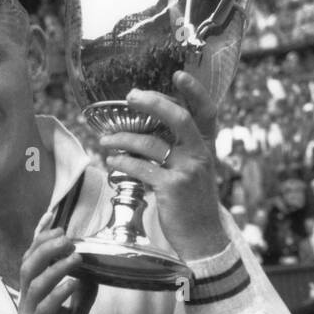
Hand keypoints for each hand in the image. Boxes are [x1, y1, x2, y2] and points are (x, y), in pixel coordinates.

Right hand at [16, 225, 97, 313]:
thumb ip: (82, 296)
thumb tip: (93, 274)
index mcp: (37, 295)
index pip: (34, 259)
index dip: (40, 237)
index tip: (52, 216)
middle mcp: (29, 301)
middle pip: (30, 265)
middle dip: (46, 246)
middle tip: (67, 236)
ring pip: (34, 283)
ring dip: (54, 266)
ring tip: (73, 255)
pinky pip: (43, 308)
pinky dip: (57, 293)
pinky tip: (71, 283)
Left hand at [98, 71, 225, 261]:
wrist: (203, 239)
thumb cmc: (194, 206)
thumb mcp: (196, 174)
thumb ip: (182, 152)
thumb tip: (150, 134)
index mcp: (207, 148)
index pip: (207, 112)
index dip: (195, 91)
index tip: (179, 74)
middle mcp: (200, 155)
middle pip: (178, 118)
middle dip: (153, 102)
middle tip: (131, 95)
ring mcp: (186, 171)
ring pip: (151, 144)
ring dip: (123, 139)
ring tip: (106, 140)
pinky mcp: (170, 188)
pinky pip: (140, 168)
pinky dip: (122, 162)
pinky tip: (112, 161)